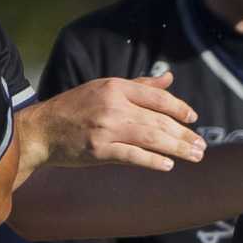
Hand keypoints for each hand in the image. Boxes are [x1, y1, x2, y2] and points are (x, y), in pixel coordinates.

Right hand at [26, 74, 204, 172]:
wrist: (41, 130)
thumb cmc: (74, 108)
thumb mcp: (104, 88)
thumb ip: (139, 85)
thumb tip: (169, 78)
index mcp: (115, 87)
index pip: (157, 97)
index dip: (179, 108)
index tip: (193, 119)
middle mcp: (113, 106)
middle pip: (158, 121)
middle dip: (184, 134)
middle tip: (201, 145)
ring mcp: (105, 129)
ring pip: (151, 138)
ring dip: (176, 148)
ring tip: (194, 155)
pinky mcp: (98, 151)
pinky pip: (132, 156)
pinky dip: (152, 161)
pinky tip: (168, 165)